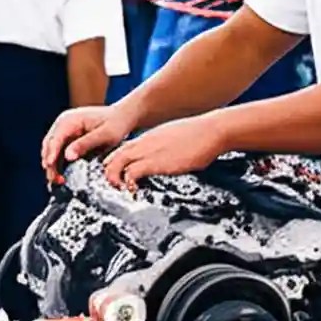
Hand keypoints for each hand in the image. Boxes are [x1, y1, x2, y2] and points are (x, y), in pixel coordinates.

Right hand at [41, 105, 139, 182]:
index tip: (50, 166)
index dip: (51, 153)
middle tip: (55, 180)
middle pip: (49, 145)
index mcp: (70, 119)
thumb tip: (67, 156)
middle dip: (50, 163)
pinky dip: (58, 164)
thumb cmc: (116, 124)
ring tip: (58, 181)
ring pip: (51, 151)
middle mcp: (63, 123)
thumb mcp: (104, 135)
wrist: (122, 117)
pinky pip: (58, 153)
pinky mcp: (68, 139)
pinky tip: (62, 176)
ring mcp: (64, 131)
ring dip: (52, 166)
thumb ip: (85, 144)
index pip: (55, 138)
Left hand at [102, 116, 225, 190]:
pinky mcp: (157, 162)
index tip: (115, 176)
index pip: (121, 149)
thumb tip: (166, 158)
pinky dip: (128, 183)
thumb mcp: (175, 140)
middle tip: (113, 186)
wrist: (212, 130)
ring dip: (113, 178)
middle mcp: (144, 143)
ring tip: (119, 189)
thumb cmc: (199, 136)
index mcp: (148, 138)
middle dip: (108, 172)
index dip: (113, 163)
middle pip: (113, 156)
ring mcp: (149, 151)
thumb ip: (164, 149)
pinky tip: (134, 190)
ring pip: (116, 163)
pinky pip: (132, 172)